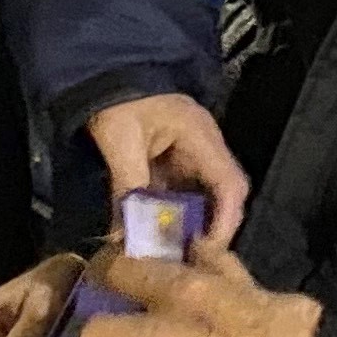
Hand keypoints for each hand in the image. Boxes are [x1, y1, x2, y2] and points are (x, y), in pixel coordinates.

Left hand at [72, 238, 320, 336]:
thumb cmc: (294, 332)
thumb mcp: (258, 288)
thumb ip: (218, 267)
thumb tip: (194, 246)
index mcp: (189, 296)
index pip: (123, 274)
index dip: (115, 270)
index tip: (119, 271)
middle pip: (96, 335)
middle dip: (102, 327)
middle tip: (121, 323)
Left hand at [83, 93, 247, 252]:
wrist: (106, 75)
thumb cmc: (118, 101)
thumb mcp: (119, 140)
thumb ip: (126, 186)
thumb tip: (122, 235)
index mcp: (201, 138)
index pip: (230, 185)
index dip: (224, 222)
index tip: (204, 251)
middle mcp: (206, 149)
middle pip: (224, 198)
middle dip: (208, 231)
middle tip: (184, 261)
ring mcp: (193, 156)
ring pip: (204, 200)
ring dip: (188, 226)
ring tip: (169, 253)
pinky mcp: (176, 164)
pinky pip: (183, 196)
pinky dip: (173, 216)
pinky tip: (156, 234)